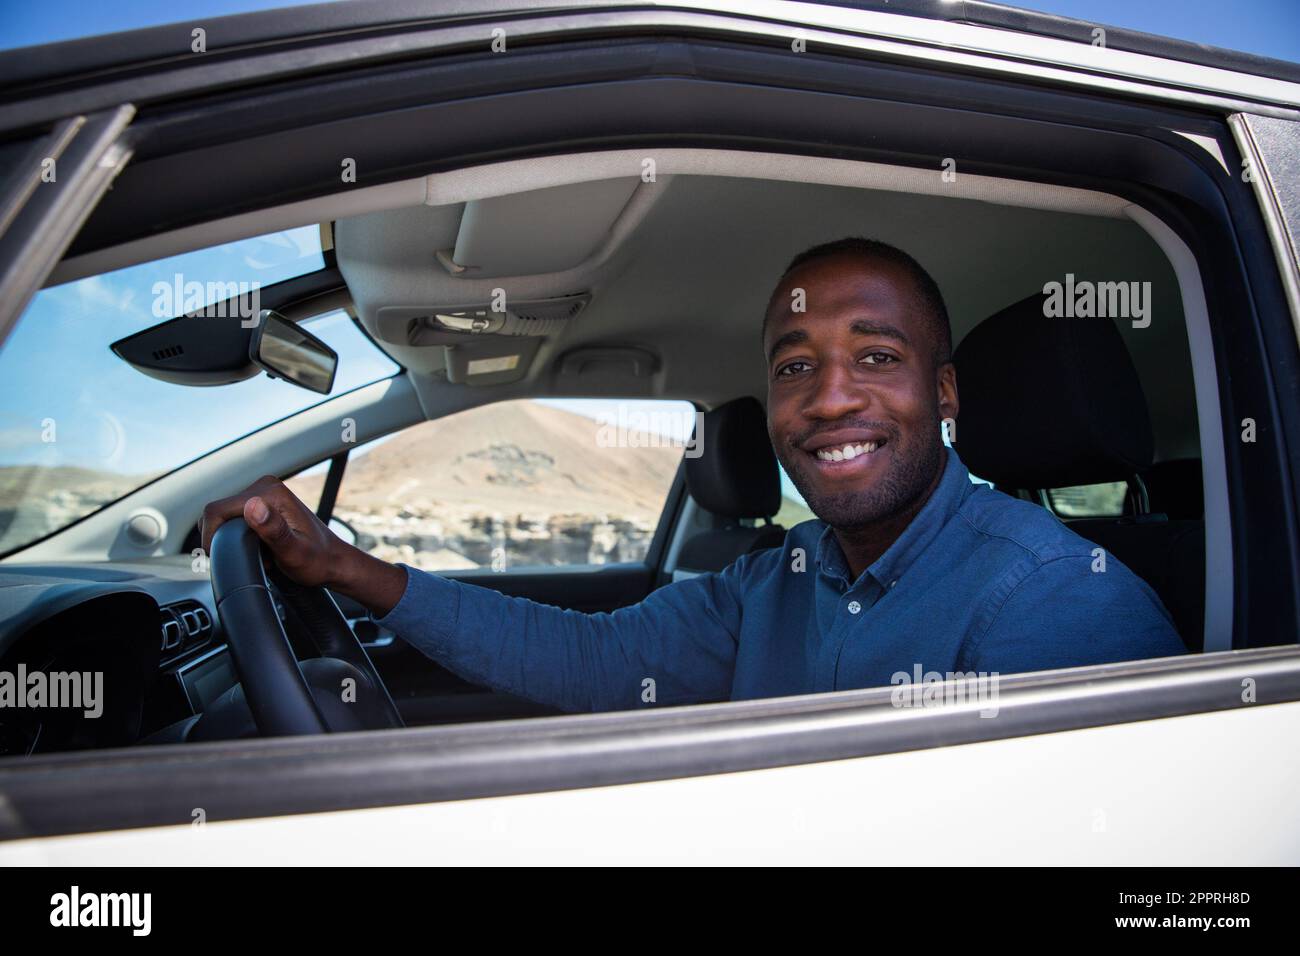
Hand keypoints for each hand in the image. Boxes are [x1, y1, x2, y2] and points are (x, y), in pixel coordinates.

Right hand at [200, 475, 341, 587]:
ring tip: (257, 553)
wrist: (332, 561)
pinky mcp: (262, 501)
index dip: (210, 537)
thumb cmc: (317, 561)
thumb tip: (252, 507)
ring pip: (224, 515)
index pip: (216, 510)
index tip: (221, 558)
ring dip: (231, 538)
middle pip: (218, 512)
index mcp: (271, 493)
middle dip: (223, 538)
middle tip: (248, 558)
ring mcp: (264, 492)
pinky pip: (235, 517)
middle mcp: (266, 486)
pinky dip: (238, 535)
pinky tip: (258, 547)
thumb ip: (274, 530)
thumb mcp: (294, 552)